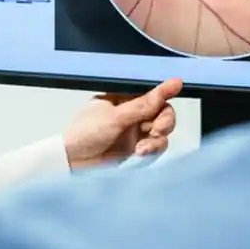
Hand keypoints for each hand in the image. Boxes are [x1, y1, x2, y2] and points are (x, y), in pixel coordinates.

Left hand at [62, 78, 182, 170]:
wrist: (72, 163)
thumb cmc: (84, 134)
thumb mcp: (115, 117)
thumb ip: (143, 106)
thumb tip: (167, 87)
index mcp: (124, 99)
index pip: (150, 92)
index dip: (165, 90)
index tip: (177, 85)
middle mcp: (132, 115)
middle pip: (163, 112)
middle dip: (165, 120)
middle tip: (156, 129)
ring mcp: (136, 134)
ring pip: (163, 132)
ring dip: (158, 139)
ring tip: (142, 148)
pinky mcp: (137, 152)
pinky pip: (156, 148)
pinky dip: (152, 151)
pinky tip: (139, 154)